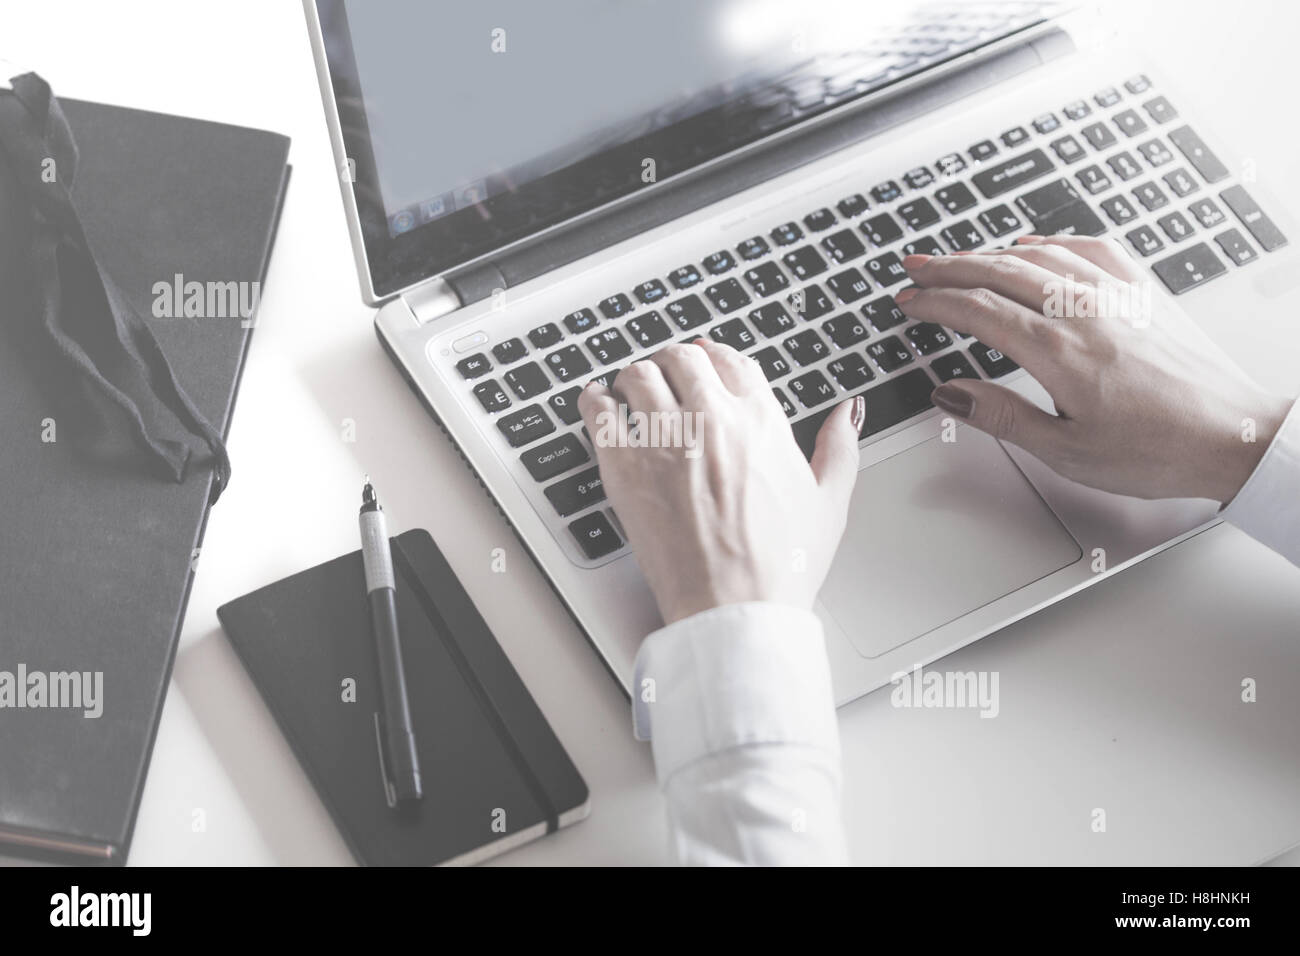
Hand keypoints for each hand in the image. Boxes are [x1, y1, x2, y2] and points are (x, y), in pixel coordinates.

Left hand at [577, 339, 863, 624]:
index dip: (714, 355)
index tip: (705, 360)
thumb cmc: (780, 567)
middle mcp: (711, 419)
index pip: (731, 360)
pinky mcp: (624, 466)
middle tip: (667, 375)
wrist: (733, 608)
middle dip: (674, 362)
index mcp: (761, 421)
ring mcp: (664, 439)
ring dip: (636, 377)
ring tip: (632, 390)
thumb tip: (846, 412)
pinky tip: (598, 403)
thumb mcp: (829, 503)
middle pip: (681, 358)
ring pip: (638, 374)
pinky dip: (595, 400)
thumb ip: (839, 448)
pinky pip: (599, 409)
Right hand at [896, 235, 1292, 502]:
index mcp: (1058, 350)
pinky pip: (1090, 249)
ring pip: (1038, 256)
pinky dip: (1052, 242)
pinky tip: (1038, 245)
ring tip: (960, 256)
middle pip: (999, 272)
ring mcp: (1115, 296)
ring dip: (990, 252)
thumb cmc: (1158, 449)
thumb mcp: (1065, 450)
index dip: (935, 301)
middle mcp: (1084, 311)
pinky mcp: (1142, 294)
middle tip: (916, 267)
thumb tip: (951, 391)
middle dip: (949, 267)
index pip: (977, 310)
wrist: (1233, 435)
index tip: (909, 302)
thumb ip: (1001, 415)